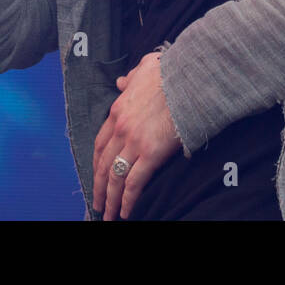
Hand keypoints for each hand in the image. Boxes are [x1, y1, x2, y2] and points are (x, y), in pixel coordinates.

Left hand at [92, 51, 183, 219]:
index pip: (100, 143)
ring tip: (108, 215)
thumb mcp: (143, 69)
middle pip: (103, 164)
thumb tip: (122, 81)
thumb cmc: (170, 72)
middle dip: (99, 187)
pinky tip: (125, 212)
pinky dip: (128, 200)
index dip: (96, 163)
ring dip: (110, 199)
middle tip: (97, 204)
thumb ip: (130, 78)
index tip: (96, 176)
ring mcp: (134, 142)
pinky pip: (134, 182)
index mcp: (117, 111)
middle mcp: (121, 129)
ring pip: (115, 177)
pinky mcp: (151, 153)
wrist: (188, 78)